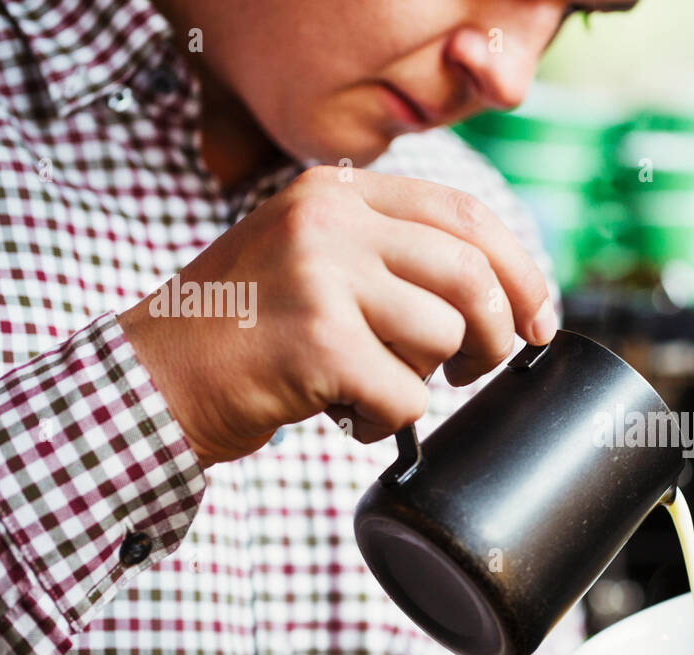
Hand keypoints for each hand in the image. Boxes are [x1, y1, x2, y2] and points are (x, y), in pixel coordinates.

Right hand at [119, 165, 556, 467]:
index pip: (465, 215)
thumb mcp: (312, 258)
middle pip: (471, 273)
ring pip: (444, 337)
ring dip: (427, 381)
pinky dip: (386, 422)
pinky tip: (342, 414)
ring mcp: (322, 277)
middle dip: (496, 333)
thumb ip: (388, 254)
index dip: (519, 271)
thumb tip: (502, 293)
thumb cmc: (247, 331)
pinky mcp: (318, 342)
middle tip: (479, 368)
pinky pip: (407, 395)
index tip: (539, 318)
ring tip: (374, 388)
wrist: (154, 378)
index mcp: (336, 192)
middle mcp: (329, 221)